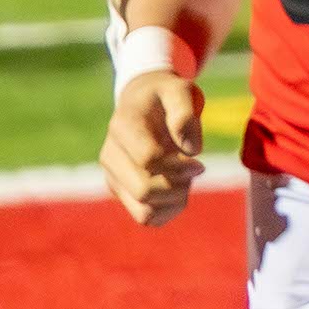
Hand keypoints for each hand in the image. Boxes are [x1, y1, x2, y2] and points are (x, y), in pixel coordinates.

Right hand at [98, 71, 201, 225]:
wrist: (143, 102)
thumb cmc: (166, 96)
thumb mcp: (180, 91)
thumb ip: (185, 114)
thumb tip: (190, 150)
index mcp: (123, 127)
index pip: (149, 159)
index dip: (180, 163)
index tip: (198, 157)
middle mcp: (110, 155)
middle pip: (144, 190)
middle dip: (177, 185)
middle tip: (194, 170)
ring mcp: (113, 176)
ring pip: (144, 211)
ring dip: (174, 199)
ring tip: (185, 179)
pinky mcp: (121, 190)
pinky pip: (145, 217)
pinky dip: (169, 211)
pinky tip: (179, 191)